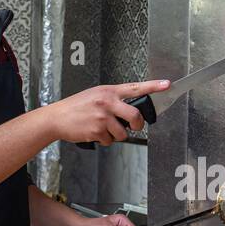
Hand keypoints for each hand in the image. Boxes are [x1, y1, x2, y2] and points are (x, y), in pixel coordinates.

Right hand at [47, 80, 169, 145]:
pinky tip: (94, 133)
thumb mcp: (95, 95)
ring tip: (103, 129)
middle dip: (137, 126)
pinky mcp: (97, 130)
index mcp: (109, 91)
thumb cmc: (76, 107)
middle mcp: (107, 102)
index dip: (154, 86)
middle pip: (135, 117)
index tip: (167, 84)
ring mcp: (103, 117)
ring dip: (115, 135)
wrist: (57, 117)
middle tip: (134, 128)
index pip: (135, 87)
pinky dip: (104, 140)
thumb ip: (113, 99)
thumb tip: (129, 110)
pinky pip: (110, 140)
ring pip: (123, 133)